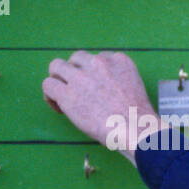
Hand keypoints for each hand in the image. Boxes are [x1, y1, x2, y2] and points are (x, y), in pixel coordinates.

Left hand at [42, 50, 164, 161]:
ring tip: (62, 95)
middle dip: (74, 72)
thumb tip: (101, 91)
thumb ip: (118, 81)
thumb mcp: (134, 88)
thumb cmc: (140, 118)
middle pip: (76, 58)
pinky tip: (59, 108)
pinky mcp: (68, 94)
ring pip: (57, 66)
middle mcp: (99, 64)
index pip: (98, 58)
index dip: (92, 72)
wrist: (137, 130)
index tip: (95, 87)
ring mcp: (82, 77)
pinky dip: (50, 96)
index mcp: (120, 61)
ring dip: (59, 79)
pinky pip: (48, 85)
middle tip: (76, 89)